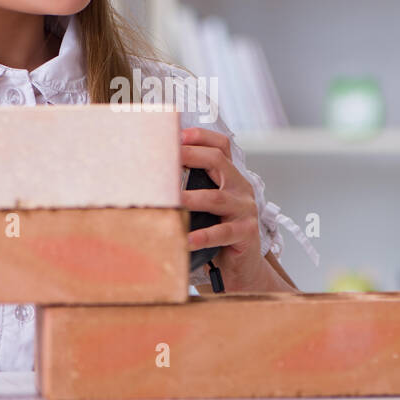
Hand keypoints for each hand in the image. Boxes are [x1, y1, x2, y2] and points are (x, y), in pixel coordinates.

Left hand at [180, 126, 267, 291]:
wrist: (242, 265)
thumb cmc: (218, 232)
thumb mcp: (208, 206)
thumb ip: (192, 188)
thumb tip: (153, 175)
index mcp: (231, 177)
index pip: (221, 146)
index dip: (201, 137)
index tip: (177, 134)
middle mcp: (240, 188)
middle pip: (218, 162)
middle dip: (192, 156)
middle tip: (169, 157)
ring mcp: (245, 210)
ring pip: (215, 198)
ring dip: (190, 198)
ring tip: (171, 200)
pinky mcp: (245, 233)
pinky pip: (221, 232)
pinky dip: (202, 236)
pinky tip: (186, 239)